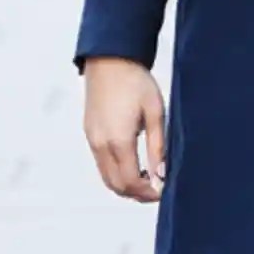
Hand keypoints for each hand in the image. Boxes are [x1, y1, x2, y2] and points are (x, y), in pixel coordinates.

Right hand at [82, 57, 165, 202]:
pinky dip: (116, 173)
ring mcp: (92, 139)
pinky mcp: (90, 133)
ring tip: (148, 179)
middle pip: (116, 185)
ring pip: (106, 177)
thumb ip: (158, 147)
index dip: (148, 193)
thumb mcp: (155, 113)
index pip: (131, 182)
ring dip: (125, 185)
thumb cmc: (136, 82)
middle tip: (157, 190)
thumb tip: (162, 174)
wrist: (110, 59)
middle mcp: (100, 144)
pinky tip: (134, 165)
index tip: (164, 191)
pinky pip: (101, 164)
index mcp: (118, 140)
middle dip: (137, 193)